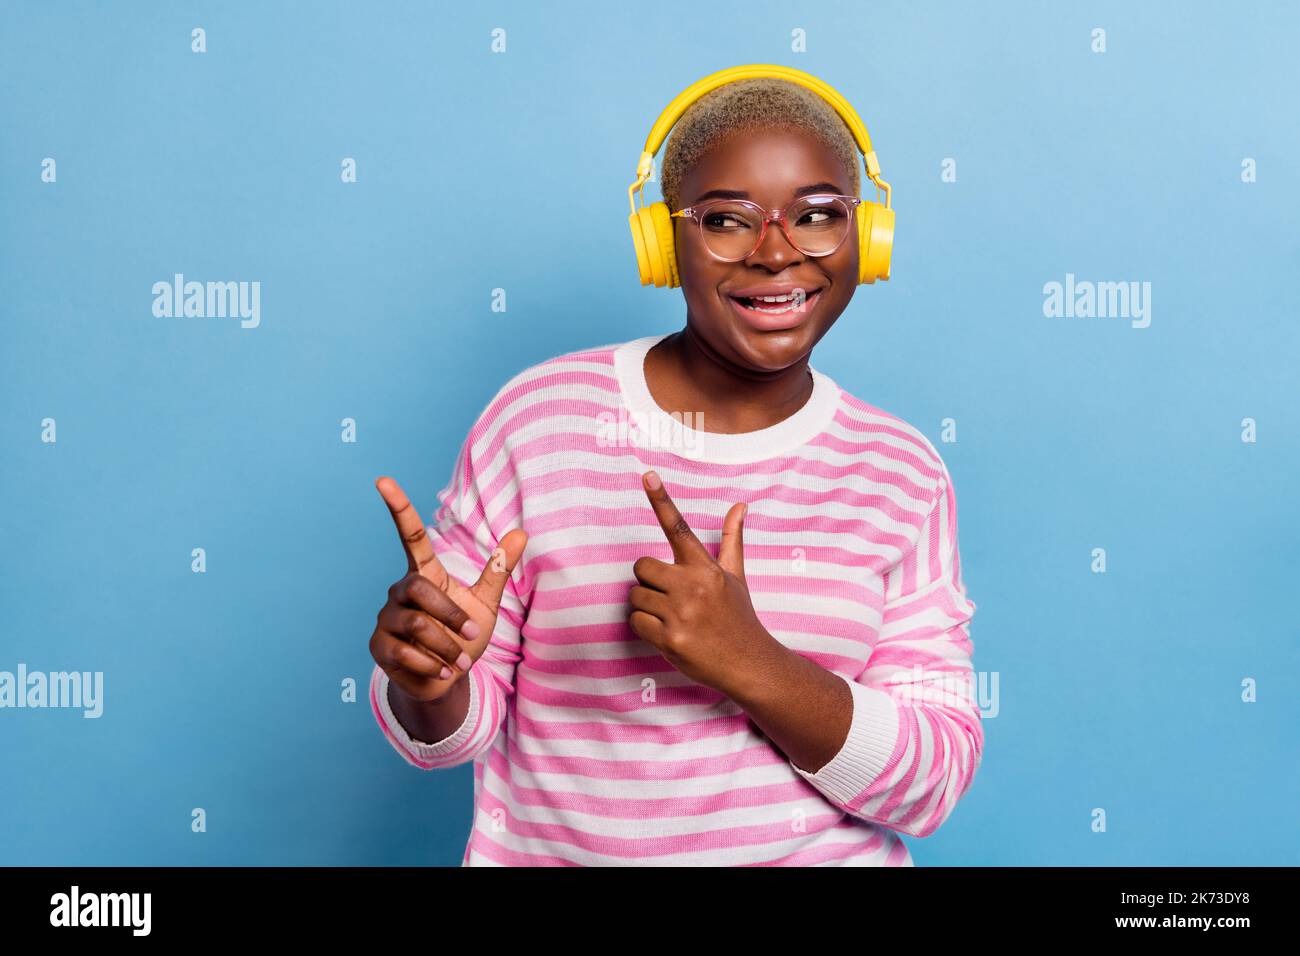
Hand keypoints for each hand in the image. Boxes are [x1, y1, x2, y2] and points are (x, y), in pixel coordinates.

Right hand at [368, 476, 526, 701]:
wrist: (444, 680)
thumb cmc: (462, 636)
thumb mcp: (484, 602)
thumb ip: (498, 569)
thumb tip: (522, 532)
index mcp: (425, 574)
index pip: (409, 535)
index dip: (398, 508)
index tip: (383, 480)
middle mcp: (400, 590)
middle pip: (421, 591)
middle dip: (450, 615)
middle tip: (471, 634)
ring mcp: (385, 618)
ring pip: (416, 625)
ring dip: (446, 647)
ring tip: (459, 662)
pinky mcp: (378, 646)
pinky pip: (404, 652)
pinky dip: (430, 665)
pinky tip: (441, 672)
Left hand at [628, 470, 777, 696]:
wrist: (749, 663)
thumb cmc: (738, 616)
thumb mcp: (736, 577)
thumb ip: (731, 540)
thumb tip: (740, 505)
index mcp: (706, 568)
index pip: (679, 527)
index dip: (661, 499)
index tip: (647, 474)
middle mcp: (693, 586)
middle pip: (642, 566)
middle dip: (648, 580)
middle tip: (669, 595)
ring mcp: (681, 613)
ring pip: (635, 596)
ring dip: (647, 606)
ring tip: (673, 617)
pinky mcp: (670, 639)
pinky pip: (636, 621)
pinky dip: (645, 628)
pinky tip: (668, 633)